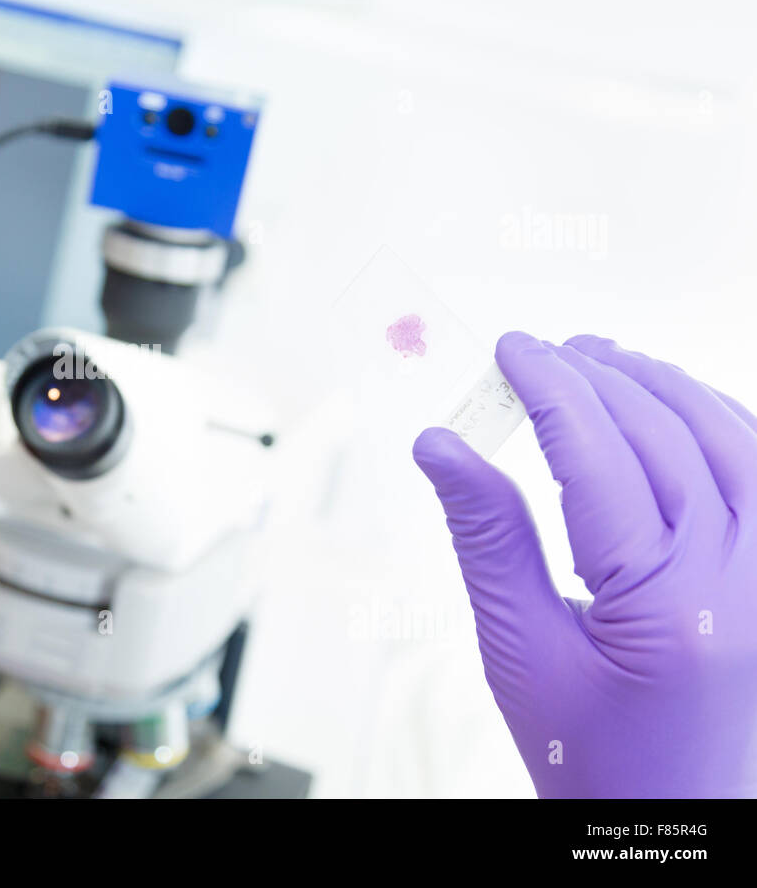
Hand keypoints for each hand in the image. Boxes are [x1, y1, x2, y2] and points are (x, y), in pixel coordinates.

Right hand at [413, 331, 756, 796]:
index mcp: (668, 610)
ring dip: (663, 386)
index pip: (600, 458)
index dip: (549, 390)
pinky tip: (674, 405)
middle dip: (597, 378)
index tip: (512, 352)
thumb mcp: (519, 651)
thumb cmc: (594, 757)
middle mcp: (743, 585)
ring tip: (601, 361)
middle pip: (667, 435)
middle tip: (540, 351)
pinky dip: (718, 420)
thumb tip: (442, 447)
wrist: (668, 818)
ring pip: (731, 439)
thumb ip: (487, 536)